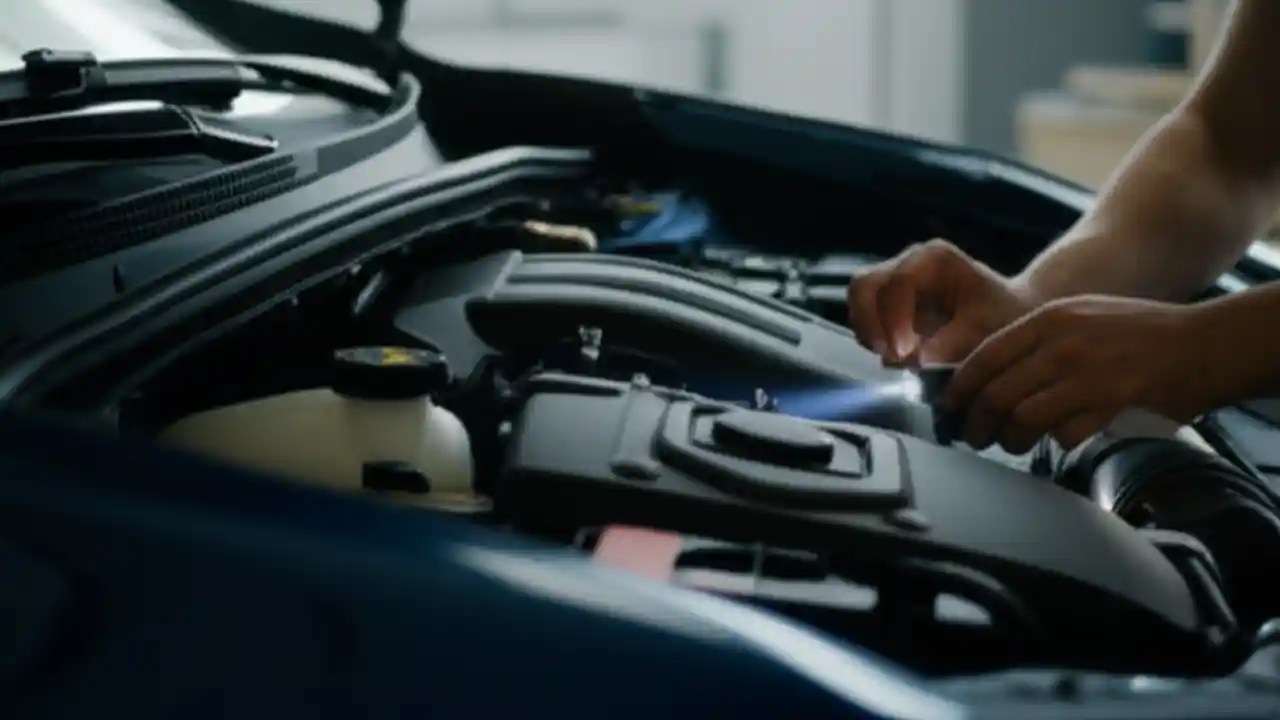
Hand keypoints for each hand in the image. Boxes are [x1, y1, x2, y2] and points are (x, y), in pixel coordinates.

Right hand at [847, 240, 1033, 364]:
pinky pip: (864, 316)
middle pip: (864, 285)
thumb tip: (915, 360)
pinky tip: (899, 356)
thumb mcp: (987, 331)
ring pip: (858, 300)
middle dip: (871, 326)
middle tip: (892, 359)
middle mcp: (907, 262)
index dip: (893, 321)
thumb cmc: (1003, 318)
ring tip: (897, 360)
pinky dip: (874, 338)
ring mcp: (893, 278)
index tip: (905, 356)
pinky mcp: (886, 300)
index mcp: (933, 259)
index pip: (895, 284)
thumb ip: (951, 344)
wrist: (1008, 317)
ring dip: (870, 334)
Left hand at [945, 295, 1216, 452]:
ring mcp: (1086, 373)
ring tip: (1012, 443)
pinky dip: (1055, 443)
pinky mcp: (1110, 402)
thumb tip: (987, 375)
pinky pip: (1063, 434)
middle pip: (995, 393)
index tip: (952, 408)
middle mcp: (1061, 344)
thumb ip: (1035, 341)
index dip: (959, 390)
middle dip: (976, 423)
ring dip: (1010, 439)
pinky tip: (1059, 440)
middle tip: (974, 436)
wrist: (1199, 343)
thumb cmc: (1136, 333)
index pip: (982, 357)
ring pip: (1022, 418)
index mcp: (1047, 320)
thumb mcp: (1078, 317)